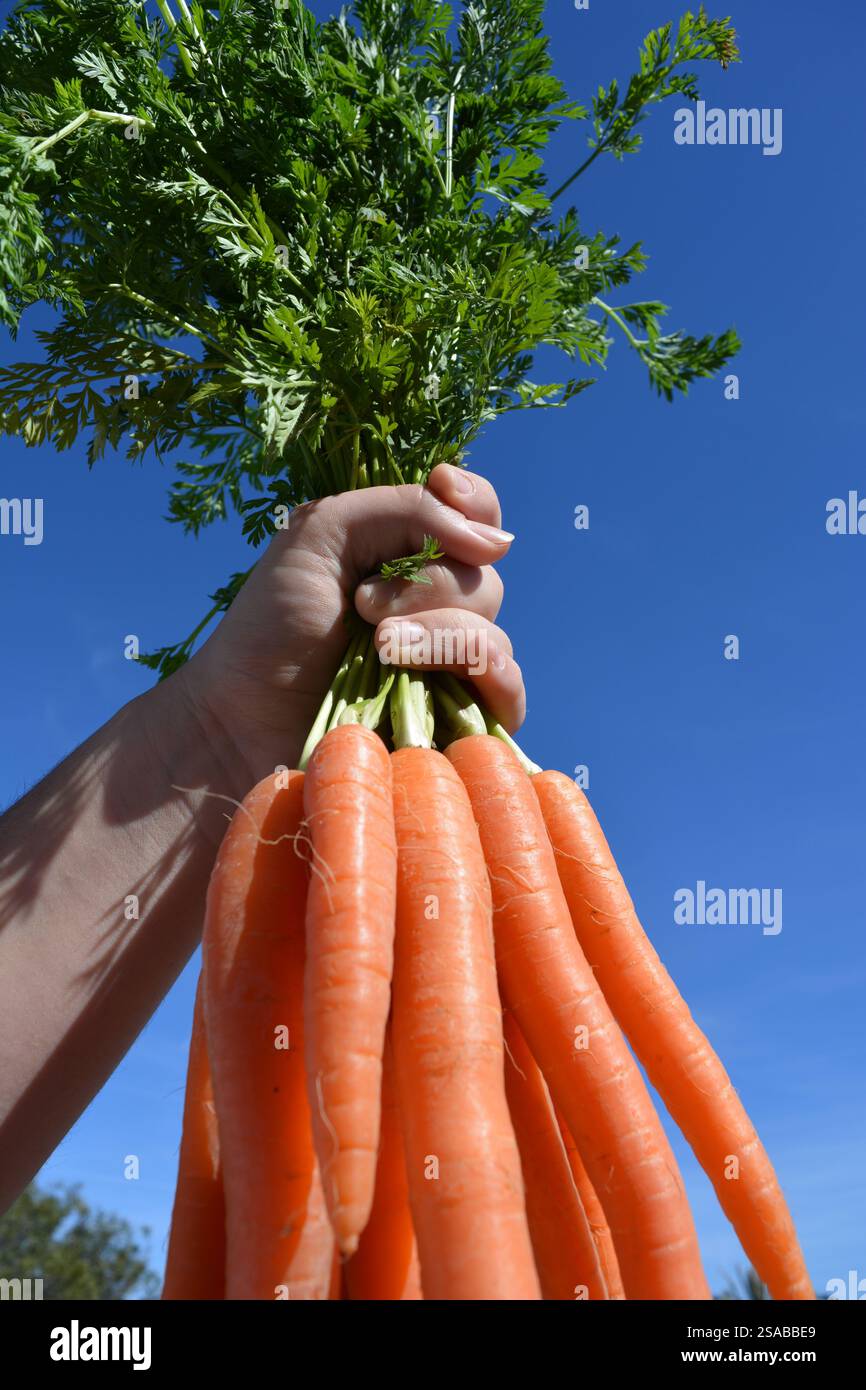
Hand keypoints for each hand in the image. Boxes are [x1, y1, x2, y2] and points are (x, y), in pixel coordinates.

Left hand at [176, 464, 523, 782]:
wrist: (243, 717)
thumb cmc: (271, 626)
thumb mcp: (324, 533)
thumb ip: (406, 511)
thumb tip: (497, 540)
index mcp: (408, 558)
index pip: (477, 514)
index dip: (472, 500)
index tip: (442, 489)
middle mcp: (440, 610)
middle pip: (486, 576)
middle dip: (426, 583)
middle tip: (362, 605)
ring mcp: (453, 671)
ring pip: (492, 631)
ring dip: (435, 631)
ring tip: (376, 648)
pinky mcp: (461, 725)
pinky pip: (508, 688)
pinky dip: (477, 670)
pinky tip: (411, 672)